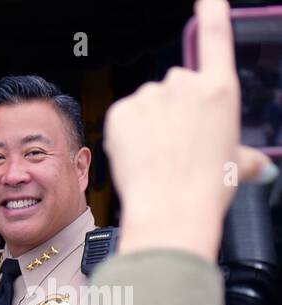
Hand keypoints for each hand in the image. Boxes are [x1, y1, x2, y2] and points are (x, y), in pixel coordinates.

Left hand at [106, 0, 273, 261]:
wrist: (171, 207)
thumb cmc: (207, 188)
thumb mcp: (236, 166)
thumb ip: (245, 157)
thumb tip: (260, 167)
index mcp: (221, 90)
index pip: (216, 38)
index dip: (211, 12)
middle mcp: (186, 84)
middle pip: (175, 83)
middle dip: (172, 108)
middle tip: (174, 144)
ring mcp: (152, 95)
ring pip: (147, 102)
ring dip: (149, 121)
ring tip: (156, 155)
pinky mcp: (122, 111)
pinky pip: (124, 116)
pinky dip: (126, 132)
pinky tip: (136, 154)